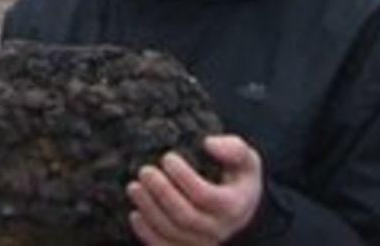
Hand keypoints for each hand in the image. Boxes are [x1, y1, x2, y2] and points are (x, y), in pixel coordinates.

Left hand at [125, 135, 262, 244]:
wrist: (236, 206)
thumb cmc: (235, 176)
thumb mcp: (245, 159)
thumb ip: (235, 148)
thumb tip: (208, 144)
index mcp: (235, 206)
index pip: (205, 196)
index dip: (183, 176)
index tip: (167, 157)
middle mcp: (219, 229)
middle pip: (186, 217)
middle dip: (161, 192)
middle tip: (144, 171)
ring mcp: (202, 242)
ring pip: (171, 233)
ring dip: (149, 209)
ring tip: (134, 187)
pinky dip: (147, 233)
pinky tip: (135, 214)